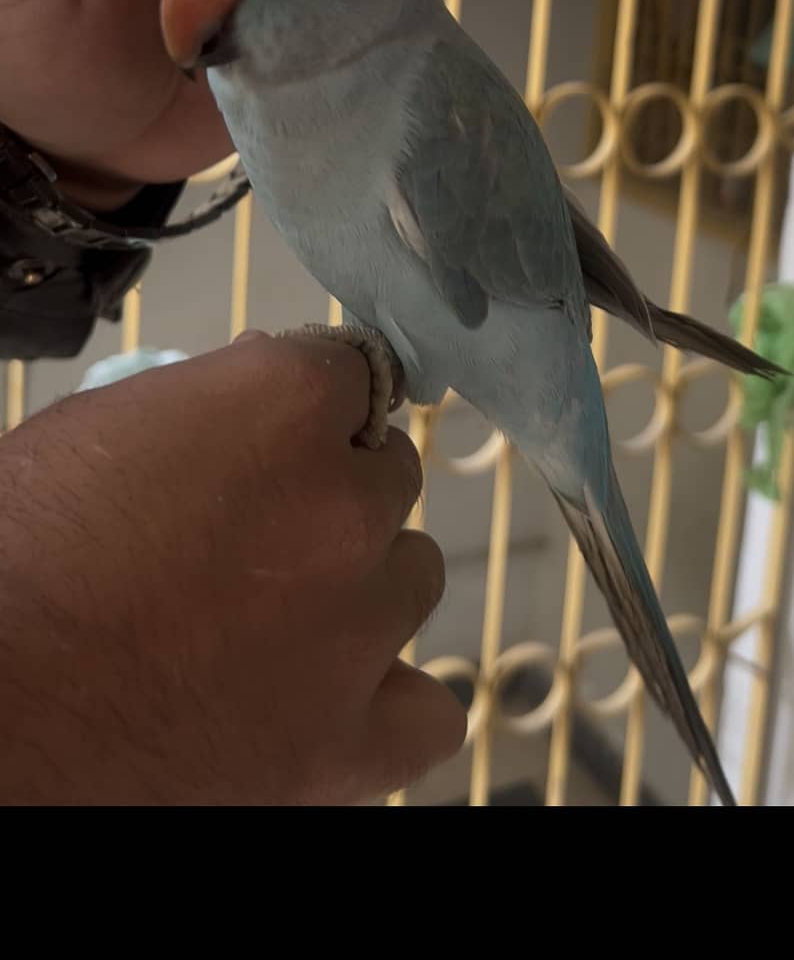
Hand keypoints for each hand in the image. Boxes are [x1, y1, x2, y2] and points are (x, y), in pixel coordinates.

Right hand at [0, 331, 464, 804]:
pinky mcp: (350, 742)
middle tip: (254, 534)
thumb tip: (260, 391)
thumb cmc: (19, 553)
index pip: (353, 374)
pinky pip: (429, 711)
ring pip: (412, 577)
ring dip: (359, 586)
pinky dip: (391, 700)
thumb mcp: (101, 428)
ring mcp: (356, 626)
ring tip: (274, 616)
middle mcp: (343, 503)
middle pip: (389, 475)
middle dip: (332, 493)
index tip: (272, 437)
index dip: (309, 408)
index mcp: (283, 404)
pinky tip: (338, 694)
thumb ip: (208, 403)